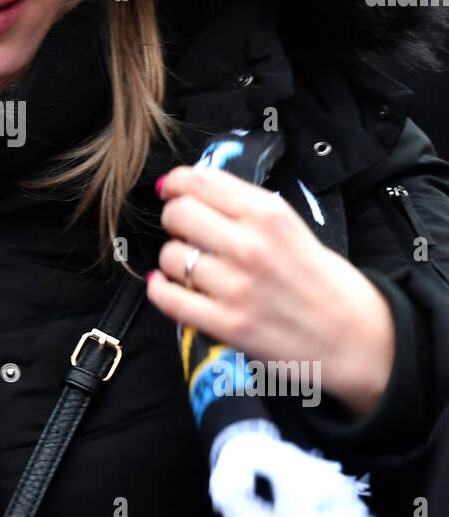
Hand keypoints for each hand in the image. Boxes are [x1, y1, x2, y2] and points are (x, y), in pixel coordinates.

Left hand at [147, 166, 396, 414]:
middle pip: (177, 214)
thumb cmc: (320, 279)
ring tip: (192, 267)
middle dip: (174, 220)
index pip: (199, 181)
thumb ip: (243, 207)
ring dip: (173, 261)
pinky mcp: (228, 324)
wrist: (355, 336)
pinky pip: (169, 299)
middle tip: (185, 233)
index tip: (170, 191)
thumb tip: (186, 189)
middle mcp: (250, 245)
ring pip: (170, 257)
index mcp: (268, 213)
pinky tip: (166, 287)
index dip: (175, 183)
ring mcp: (237, 286)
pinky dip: (160, 291)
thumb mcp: (290, 225)